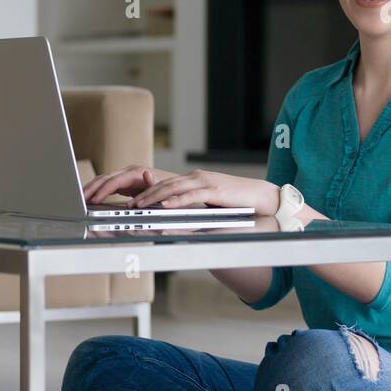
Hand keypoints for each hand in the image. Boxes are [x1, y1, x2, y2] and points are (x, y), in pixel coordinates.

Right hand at [83, 165, 168, 204]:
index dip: (102, 190)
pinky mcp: (124, 183)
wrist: (174, 187)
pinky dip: (96, 190)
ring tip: (79, 199)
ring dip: (90, 189)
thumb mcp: (163, 187)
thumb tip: (146, 174)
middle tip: (79, 200)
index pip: (114, 181)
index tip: (93, 200)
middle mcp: (129, 172)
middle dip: (91, 189)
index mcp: (136, 173)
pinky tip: (89, 198)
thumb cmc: (168, 188)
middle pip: (104, 178)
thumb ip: (154, 183)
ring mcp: (125, 176)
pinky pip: (106, 185)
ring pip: (103, 180)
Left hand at [127, 168, 278, 214]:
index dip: (149, 191)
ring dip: (154, 197)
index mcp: (196, 179)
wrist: (260, 195)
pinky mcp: (214, 190)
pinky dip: (176, 201)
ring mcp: (205, 182)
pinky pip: (190, 195)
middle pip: (166, 183)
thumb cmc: (237, 200)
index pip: (168, 183)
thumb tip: (180, 213)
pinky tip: (164, 206)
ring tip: (139, 205)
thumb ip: (196, 202)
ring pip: (174, 187)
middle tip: (130, 203)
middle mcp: (198, 177)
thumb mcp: (211, 200)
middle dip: (146, 193)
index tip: (135, 200)